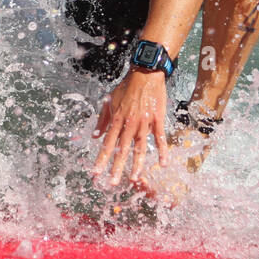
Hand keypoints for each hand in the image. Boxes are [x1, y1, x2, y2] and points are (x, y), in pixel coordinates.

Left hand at [91, 69, 169, 186]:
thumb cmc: (126, 87)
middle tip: (111, 183)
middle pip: (121, 150)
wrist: (145, 74)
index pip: (106, 145)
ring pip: (140, 148)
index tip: (96, 173)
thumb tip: (95, 136)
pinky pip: (160, 138)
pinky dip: (162, 151)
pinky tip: (163, 163)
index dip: (101, 160)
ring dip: (136, 164)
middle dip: (116, 168)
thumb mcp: (109, 101)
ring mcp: (144, 123)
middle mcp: (129, 124)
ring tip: (133, 179)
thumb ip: (102, 120)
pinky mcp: (157, 120)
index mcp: (116, 120)